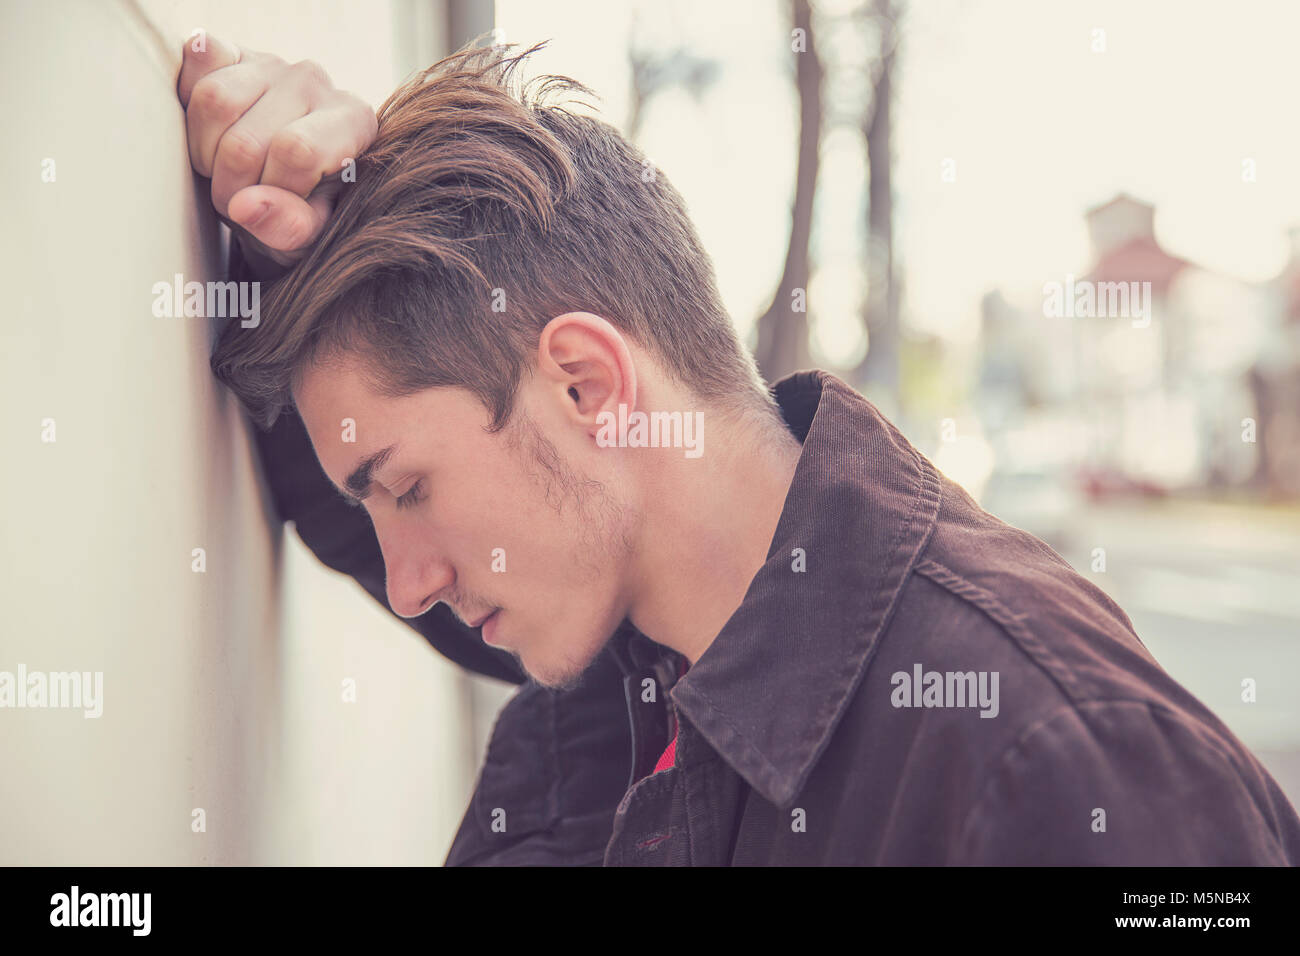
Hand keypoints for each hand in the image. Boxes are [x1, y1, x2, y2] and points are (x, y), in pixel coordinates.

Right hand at [177, 34, 376, 268]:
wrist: (282, 189)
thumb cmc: (305, 213)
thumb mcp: (310, 237)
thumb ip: (290, 228)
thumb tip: (246, 207)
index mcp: (353, 121)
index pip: (296, 151)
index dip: (269, 190)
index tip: (271, 211)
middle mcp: (315, 81)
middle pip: (245, 139)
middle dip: (230, 187)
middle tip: (240, 202)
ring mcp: (271, 62)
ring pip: (213, 100)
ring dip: (204, 152)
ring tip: (223, 171)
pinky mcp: (231, 50)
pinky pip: (196, 59)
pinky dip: (187, 100)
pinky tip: (207, 131)